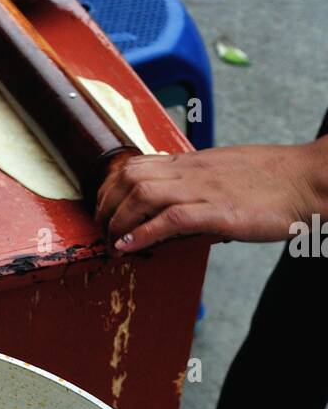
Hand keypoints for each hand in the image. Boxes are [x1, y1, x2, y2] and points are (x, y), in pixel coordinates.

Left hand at [96, 142, 326, 250]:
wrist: (309, 179)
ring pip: (143, 194)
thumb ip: (198, 185)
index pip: (137, 164)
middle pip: (131, 176)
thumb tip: (174, 208)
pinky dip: (143, 233)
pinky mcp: (220, 211)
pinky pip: (171, 218)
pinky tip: (130, 246)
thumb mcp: (226, 173)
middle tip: (102, 227)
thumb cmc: (273, 180)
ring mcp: (205, 189)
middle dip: (106, 203)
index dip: (110, 185)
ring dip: (119, 220)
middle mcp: (193, 171)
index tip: (103, 206)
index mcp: (193, 162)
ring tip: (112, 240)